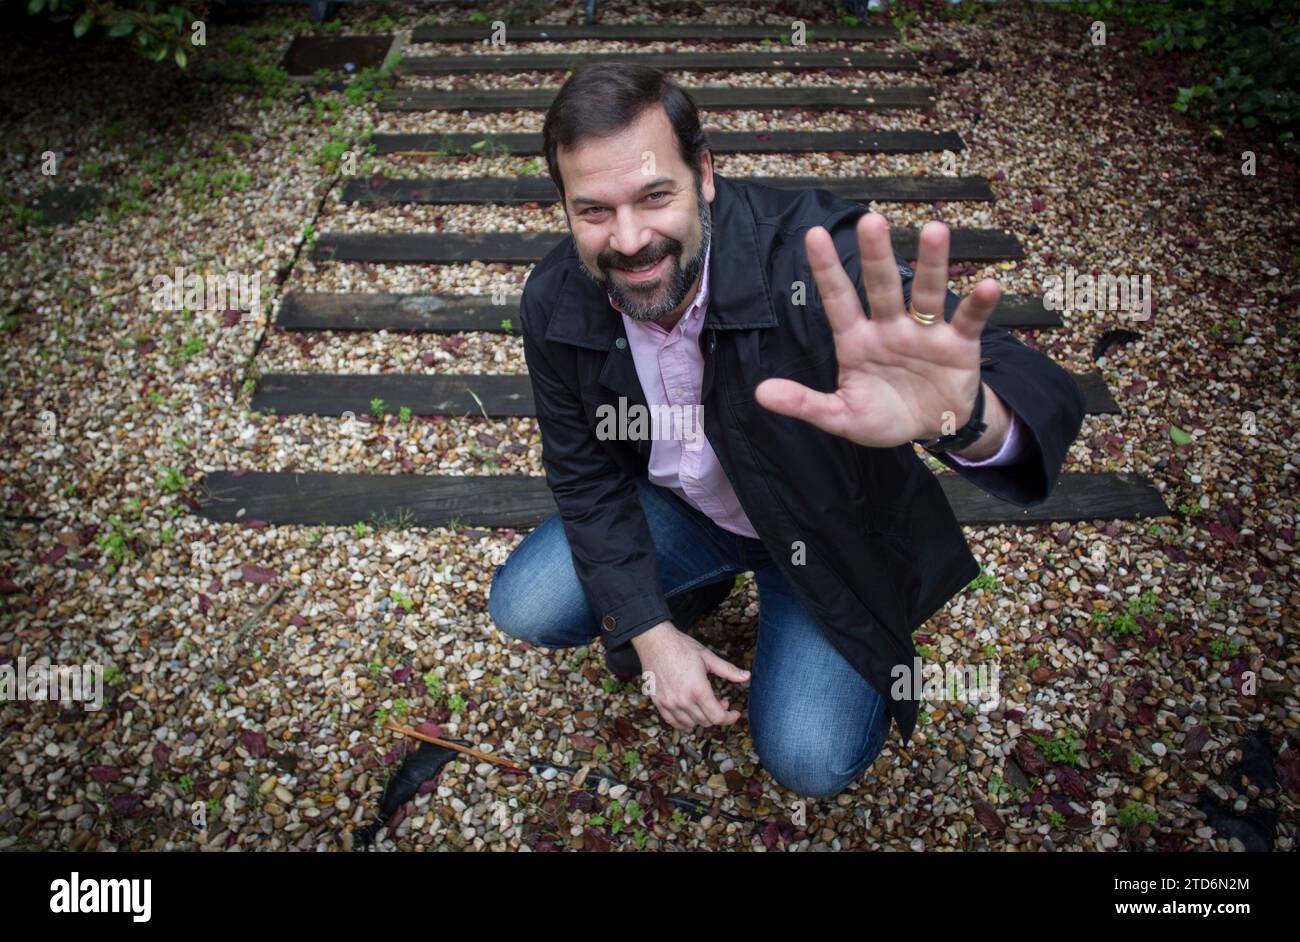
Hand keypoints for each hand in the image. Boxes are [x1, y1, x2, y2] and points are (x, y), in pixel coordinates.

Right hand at [632, 622, 749, 730]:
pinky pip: (673, 722)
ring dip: (702, 718)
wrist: (655, 641)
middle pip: (705, 721)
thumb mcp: (708, 657)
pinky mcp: (658, 702)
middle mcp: (683, 699)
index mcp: (698, 689)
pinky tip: (690, 712)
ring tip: (705, 705)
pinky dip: (684, 721)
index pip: (717, 717)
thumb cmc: (682, 647)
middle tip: (721, 702)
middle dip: (718, 715)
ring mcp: (668, 702)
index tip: (735, 712)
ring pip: (690, 724)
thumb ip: (728, 670)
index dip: (729, 718)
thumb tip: (747, 676)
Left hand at [755, 215, 1001, 446]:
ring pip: (928, 292)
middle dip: (876, 256)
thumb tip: (760, 394)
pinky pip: (969, 321)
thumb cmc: (883, 416)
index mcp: (857, 340)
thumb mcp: (842, 416)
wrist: (933, 428)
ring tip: (935, 230)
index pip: (838, 300)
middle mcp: (890, 327)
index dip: (827, 270)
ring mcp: (926, 332)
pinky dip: (978, 305)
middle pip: (882, 286)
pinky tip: (987, 286)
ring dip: (932, 262)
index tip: (812, 235)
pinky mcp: (959, 344)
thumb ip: (805, 403)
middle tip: (870, 221)